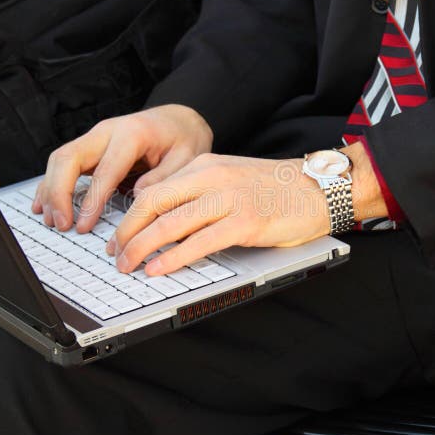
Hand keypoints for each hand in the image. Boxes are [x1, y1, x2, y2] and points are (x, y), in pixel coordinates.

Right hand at [32, 104, 212, 231]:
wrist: (178, 120)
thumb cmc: (183, 140)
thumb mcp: (187, 158)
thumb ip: (164, 178)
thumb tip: (138, 198)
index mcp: (133, 133)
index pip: (105, 169)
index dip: (92, 200)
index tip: (84, 226)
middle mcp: (108, 131)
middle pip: (69, 157)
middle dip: (59, 193)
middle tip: (62, 224)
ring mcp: (95, 137)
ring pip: (60, 159)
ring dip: (51, 191)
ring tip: (53, 221)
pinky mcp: (90, 147)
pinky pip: (63, 163)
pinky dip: (51, 184)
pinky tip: (44, 206)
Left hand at [108, 153, 333, 275]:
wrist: (319, 188)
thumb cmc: (276, 188)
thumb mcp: (230, 177)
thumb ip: (199, 192)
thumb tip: (164, 220)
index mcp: (205, 165)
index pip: (153, 189)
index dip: (128, 216)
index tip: (117, 236)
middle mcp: (212, 177)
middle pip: (153, 204)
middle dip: (126, 232)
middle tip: (114, 254)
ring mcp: (228, 199)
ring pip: (170, 223)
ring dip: (142, 248)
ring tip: (128, 265)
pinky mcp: (245, 222)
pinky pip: (199, 243)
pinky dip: (173, 258)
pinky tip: (158, 269)